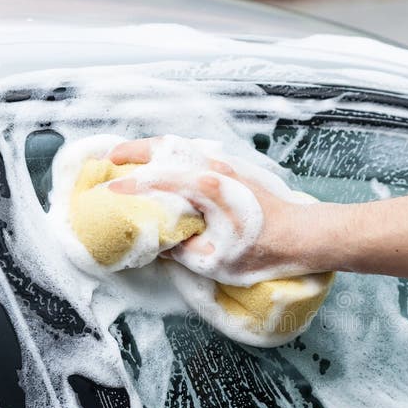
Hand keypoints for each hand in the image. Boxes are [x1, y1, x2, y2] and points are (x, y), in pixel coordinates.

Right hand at [109, 137, 317, 283]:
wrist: (303, 236)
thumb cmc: (261, 251)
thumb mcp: (212, 261)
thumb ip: (180, 248)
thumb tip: (163, 240)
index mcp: (203, 188)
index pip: (153, 180)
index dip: (125, 186)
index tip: (104, 191)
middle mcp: (212, 167)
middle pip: (164, 148)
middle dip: (132, 151)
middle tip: (109, 160)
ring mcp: (226, 164)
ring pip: (181, 145)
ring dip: (154, 149)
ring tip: (135, 159)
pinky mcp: (237, 169)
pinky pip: (198, 151)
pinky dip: (176, 153)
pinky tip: (173, 164)